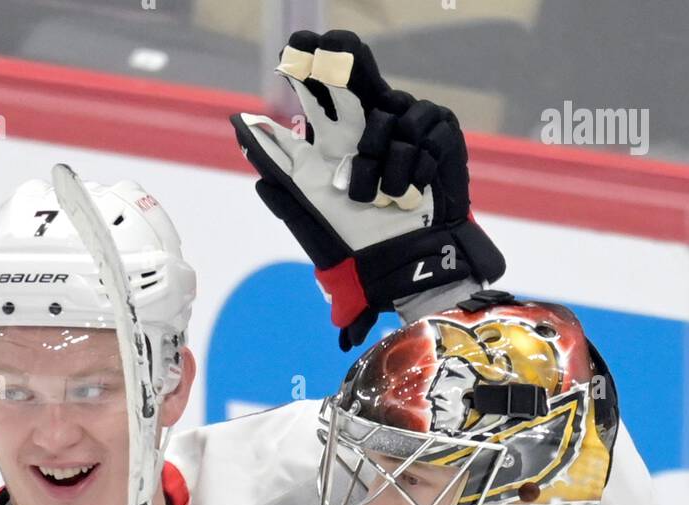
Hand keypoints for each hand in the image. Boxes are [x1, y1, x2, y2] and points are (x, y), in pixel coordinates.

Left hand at [231, 28, 504, 347]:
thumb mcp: (313, 228)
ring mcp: (404, 127)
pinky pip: (424, 128)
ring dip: (380, 158)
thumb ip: (284, 193)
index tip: (291, 51)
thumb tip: (249, 153)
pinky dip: (417, 161)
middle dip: (337, 57)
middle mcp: (366, 128)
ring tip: (381, 198)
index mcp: (331, 144)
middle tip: (325, 50)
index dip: (304, 66)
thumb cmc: (360, 253)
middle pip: (350, 73)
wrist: (408, 270)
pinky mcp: (439, 136)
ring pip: (387, 111)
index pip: (313, 94)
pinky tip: (413, 190)